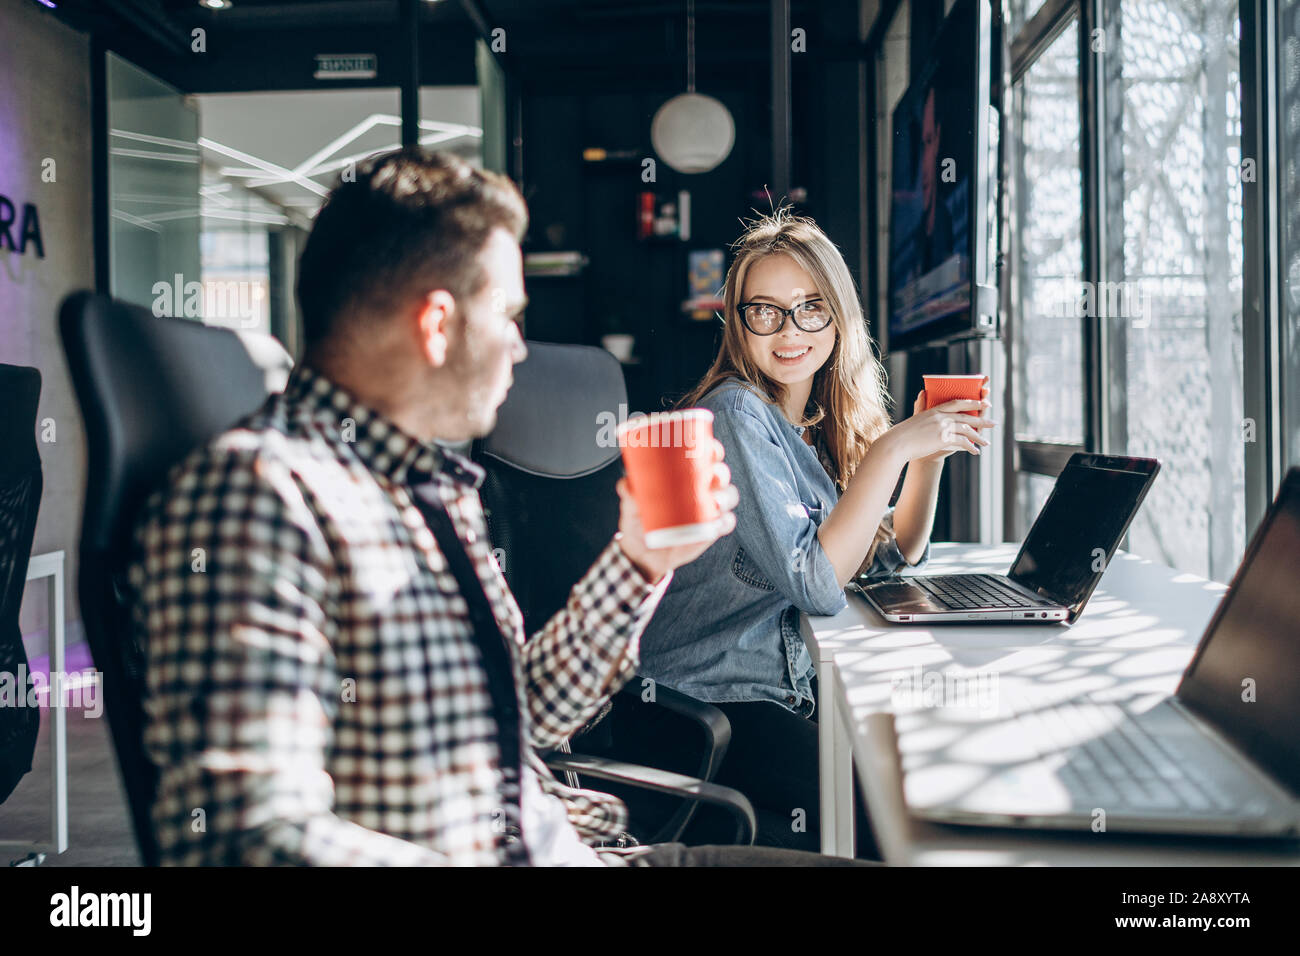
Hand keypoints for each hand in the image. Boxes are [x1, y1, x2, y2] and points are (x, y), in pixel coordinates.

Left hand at [615, 437, 738, 583]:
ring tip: (715, 502)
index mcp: (686, 476)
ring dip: (726, 496)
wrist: (642, 554)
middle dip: (721, 473)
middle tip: (712, 477)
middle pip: (720, 474)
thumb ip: (628, 493)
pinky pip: (727, 523)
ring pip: (728, 496)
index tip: (709, 448)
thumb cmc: (639, 521)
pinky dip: (726, 522)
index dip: (712, 450)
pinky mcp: (712, 530)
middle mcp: (701, 489)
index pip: (704, 457)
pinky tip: (718, 523)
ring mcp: (709, 509)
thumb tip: (627, 482)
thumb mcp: (631, 506)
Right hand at [879, 387, 994, 464]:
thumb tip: (922, 392)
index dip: (972, 402)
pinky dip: (971, 447)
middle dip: (982, 420)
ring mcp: (943, 427)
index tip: (983, 402)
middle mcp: (941, 417)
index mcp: (935, 410)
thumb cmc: (903, 433)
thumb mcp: (914, 416)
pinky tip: (975, 452)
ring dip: (979, 437)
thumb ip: (920, 404)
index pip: (957, 403)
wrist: (897, 444)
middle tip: (993, 423)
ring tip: (987, 443)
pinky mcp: (943, 439)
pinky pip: (962, 442)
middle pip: (967, 416)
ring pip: (967, 430)